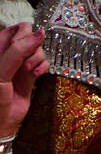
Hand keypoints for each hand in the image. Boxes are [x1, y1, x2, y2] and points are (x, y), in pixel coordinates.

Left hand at [0, 24, 48, 139]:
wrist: (1, 123)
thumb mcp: (2, 72)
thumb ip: (17, 51)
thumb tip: (39, 33)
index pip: (14, 30)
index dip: (21, 33)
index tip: (22, 42)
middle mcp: (10, 55)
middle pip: (29, 36)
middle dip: (31, 45)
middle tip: (26, 58)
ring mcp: (20, 64)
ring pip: (38, 49)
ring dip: (37, 57)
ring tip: (29, 70)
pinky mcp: (31, 74)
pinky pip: (44, 62)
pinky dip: (43, 66)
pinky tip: (37, 75)